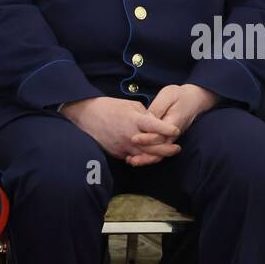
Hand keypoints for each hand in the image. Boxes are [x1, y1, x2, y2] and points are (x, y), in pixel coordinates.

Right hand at [60, 96, 181, 163]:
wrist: (87, 116)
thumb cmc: (110, 107)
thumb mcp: (130, 105)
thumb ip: (145, 115)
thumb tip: (155, 122)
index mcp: (134, 120)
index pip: (154, 126)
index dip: (166, 129)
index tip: (176, 130)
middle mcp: (130, 135)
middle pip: (152, 147)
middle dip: (167, 149)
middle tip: (177, 148)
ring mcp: (123, 146)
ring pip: (144, 156)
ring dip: (156, 156)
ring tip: (166, 154)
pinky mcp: (118, 153)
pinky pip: (133, 158)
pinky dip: (143, 158)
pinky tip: (150, 156)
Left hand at [130, 85, 219, 166]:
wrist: (193, 100)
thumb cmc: (179, 96)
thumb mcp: (168, 96)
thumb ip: (158, 108)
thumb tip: (147, 118)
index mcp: (173, 123)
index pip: (160, 135)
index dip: (146, 138)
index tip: (133, 139)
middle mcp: (173, 134)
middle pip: (159, 148)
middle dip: (143, 154)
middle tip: (129, 156)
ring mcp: (171, 138)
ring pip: (159, 153)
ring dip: (145, 159)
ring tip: (130, 161)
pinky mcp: (167, 139)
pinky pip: (158, 150)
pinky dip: (147, 156)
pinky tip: (135, 157)